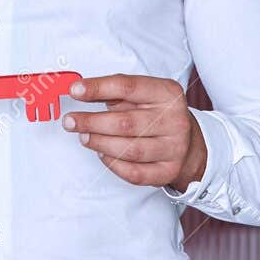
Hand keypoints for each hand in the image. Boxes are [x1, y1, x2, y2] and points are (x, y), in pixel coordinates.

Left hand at [63, 74, 206, 189]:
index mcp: (167, 93)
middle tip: (70, 121)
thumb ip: (113, 92)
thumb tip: (78, 91)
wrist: (189, 143)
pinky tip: (102, 154)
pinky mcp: (168, 171)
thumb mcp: (142, 95)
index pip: (127, 87)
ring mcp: (174, 148)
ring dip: (100, 143)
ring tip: (84, 137)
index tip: (74, 90)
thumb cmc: (157, 115)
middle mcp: (175, 120)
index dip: (97, 88)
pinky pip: (134, 172)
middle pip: (125, 123)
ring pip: (129, 150)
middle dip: (92, 122)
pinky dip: (113, 164)